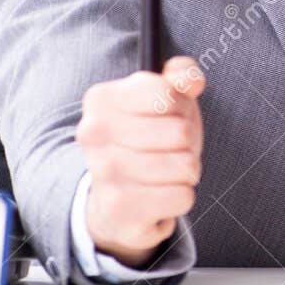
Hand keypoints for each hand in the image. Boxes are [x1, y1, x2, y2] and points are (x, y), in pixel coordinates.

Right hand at [76, 56, 204, 268]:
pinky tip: (160, 196)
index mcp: (102, 99)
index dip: (181, 107)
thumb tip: (191, 80)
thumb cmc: (148, 138)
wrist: (116, 196)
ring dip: (186, 171)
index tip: (167, 116)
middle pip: (181, 132)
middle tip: (169, 150)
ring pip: (185, 165)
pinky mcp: (118, 209)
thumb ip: (182, 75)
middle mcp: (94, 134)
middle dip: (187, 143)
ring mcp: (103, 173)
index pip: (169, 95)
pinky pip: (182, 197)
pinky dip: (181, 197)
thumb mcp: (166, 98)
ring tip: (165, 172)